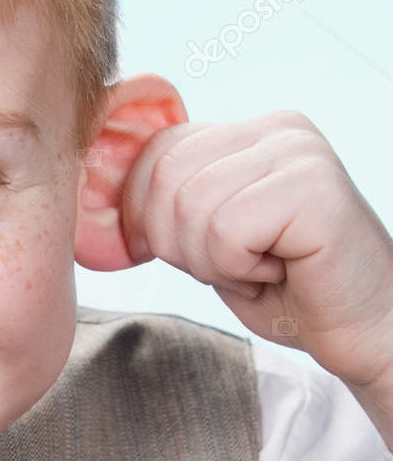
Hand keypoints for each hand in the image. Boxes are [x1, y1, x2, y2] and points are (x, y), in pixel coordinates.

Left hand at [119, 109, 392, 392]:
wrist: (364, 331)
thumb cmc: (288, 291)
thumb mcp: (211, 237)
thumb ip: (170, 202)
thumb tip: (96, 186)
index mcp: (250, 131)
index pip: (155, 153)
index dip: (147, 216)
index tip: (189, 253)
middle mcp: (277, 128)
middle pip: (164, 180)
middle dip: (181, 244)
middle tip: (237, 266)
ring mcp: (298, 152)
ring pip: (190, 207)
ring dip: (214, 261)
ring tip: (262, 267)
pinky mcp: (312, 188)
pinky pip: (226, 231)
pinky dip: (239, 269)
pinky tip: (281, 271)